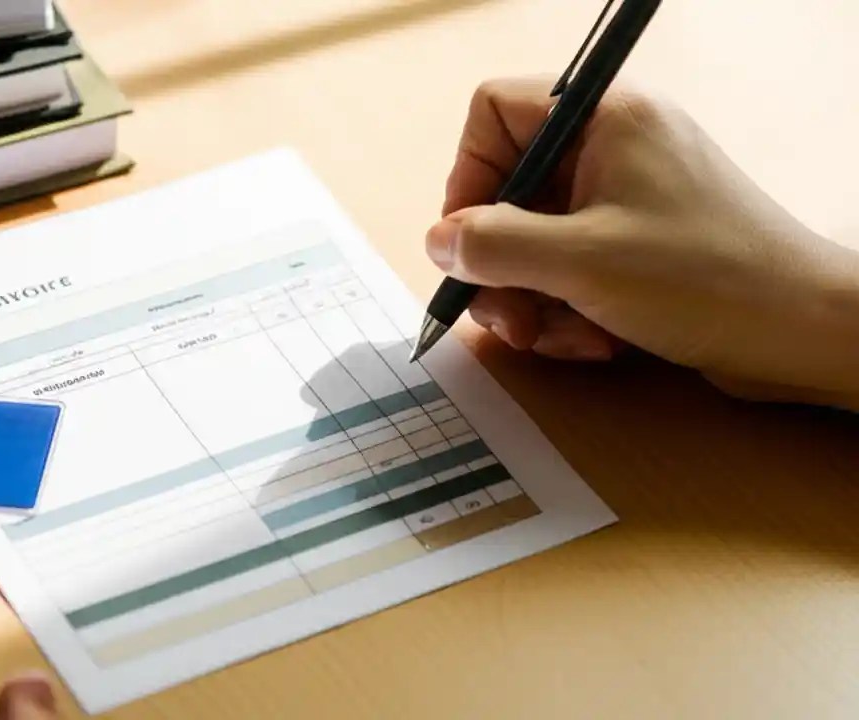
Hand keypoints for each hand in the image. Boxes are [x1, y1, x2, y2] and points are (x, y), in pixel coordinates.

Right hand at [427, 76, 858, 410]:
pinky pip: (568, 267)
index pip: (495, 113)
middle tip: (507, 315)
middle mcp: (611, 149)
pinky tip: (593, 340)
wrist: (803, 333)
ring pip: (533, 240)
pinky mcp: (637, 245)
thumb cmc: (706, 280)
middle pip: (508, 190)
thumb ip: (495, 245)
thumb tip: (439, 243)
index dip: (468, 174)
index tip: (469, 239)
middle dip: (500, 262)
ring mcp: (625, 198)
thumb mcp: (582, 262)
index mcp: (603, 119)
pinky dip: (567, 307)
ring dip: (531, 297)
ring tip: (558, 336)